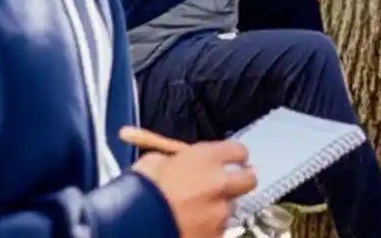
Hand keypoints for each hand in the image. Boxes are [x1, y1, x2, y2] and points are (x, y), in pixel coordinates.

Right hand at [133, 141, 256, 237]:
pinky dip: (208, 227)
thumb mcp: (154, 161)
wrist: (131, 226)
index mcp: (206, 158)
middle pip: (249, 179)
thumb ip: (176, 158)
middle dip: (241, 179)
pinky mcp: (215, 235)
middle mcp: (220, 184)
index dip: (234, 156)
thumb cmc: (138, 191)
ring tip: (194, 211)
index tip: (232, 159)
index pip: (238, 151)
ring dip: (218, 207)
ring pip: (230, 207)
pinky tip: (189, 225)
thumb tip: (180, 161)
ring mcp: (219, 213)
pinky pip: (218, 229)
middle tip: (229, 183)